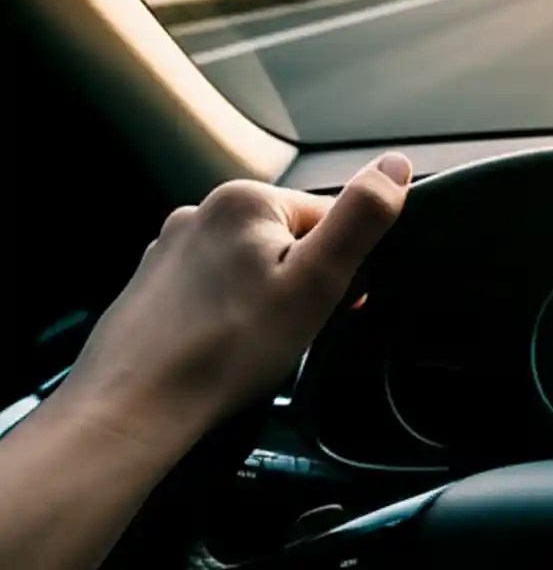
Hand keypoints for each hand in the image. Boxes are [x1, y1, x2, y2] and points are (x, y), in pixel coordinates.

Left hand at [57, 152, 412, 452]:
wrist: (136, 406)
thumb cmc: (227, 350)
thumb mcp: (318, 281)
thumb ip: (361, 218)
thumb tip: (396, 166)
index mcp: (246, 199)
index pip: (329, 219)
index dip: (342, 268)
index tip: (328, 306)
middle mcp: (202, 212)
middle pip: (289, 242)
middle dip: (302, 285)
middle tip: (290, 331)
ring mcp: (172, 249)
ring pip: (252, 269)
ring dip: (267, 302)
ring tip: (255, 344)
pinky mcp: (154, 286)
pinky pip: (216, 292)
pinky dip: (230, 317)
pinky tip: (225, 348)